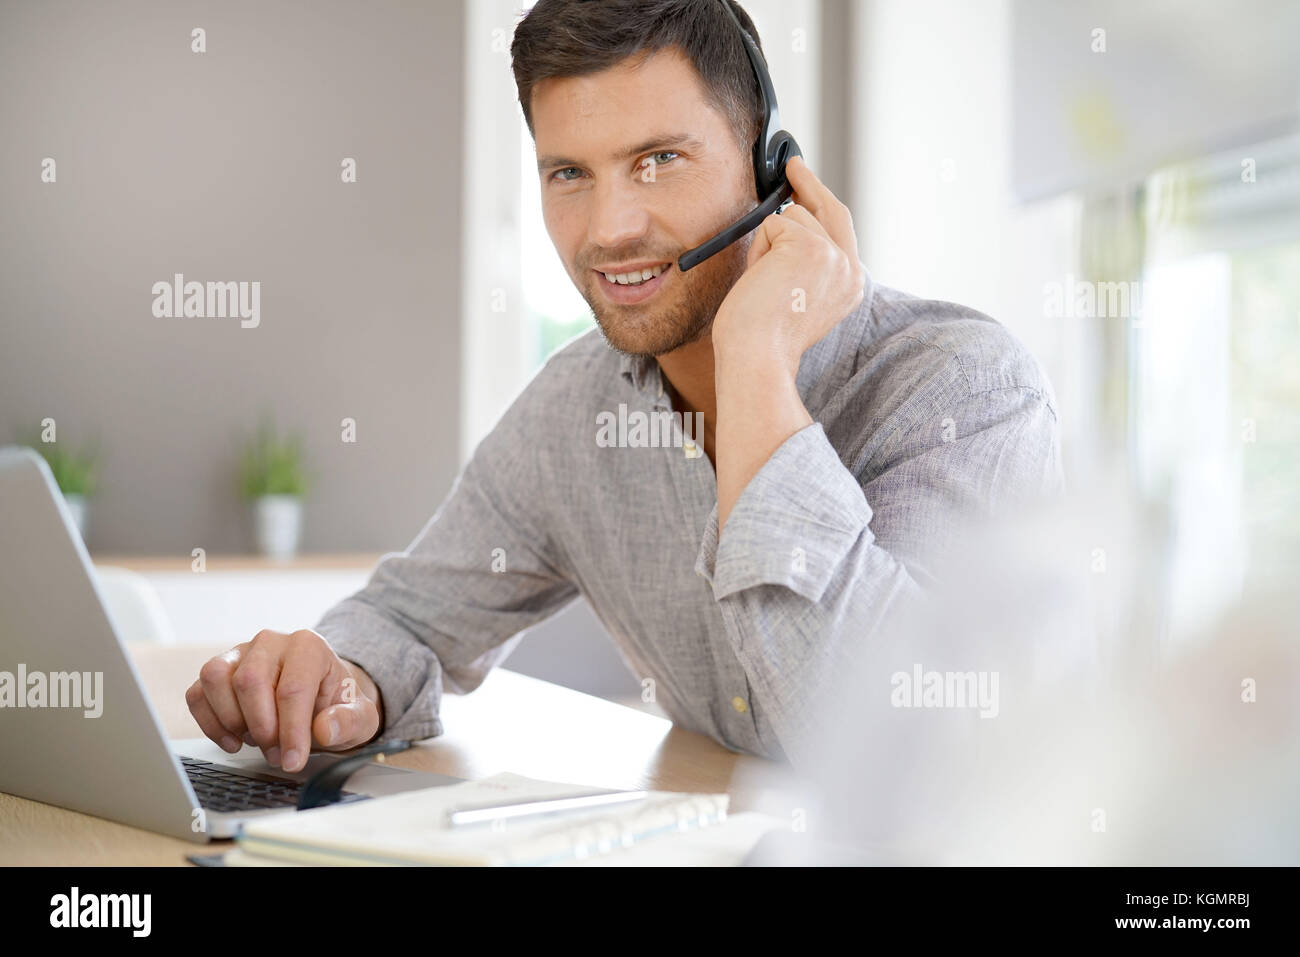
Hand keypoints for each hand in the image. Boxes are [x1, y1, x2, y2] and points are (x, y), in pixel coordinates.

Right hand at [185, 629, 382, 772]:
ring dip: (231, 720)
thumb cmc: (338, 705)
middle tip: (276, 753)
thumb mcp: (360, 717)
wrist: (322, 698)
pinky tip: (233, 741)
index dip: (290, 731)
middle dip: (261, 727)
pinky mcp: (220, 671)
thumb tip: (325, 729)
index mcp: (310, 646)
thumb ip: (349, 722)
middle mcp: (271, 642)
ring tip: (255, 741)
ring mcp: (240, 653)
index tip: (293, 760)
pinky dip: (209, 723)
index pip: (292, 688)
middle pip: (249, 681)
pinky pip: (197, 693)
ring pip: (216, 678)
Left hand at [711, 155, 865, 373]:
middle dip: (809, 183)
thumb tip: (788, 219)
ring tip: (763, 282)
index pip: (841, 229)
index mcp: (849, 285)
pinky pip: (774, 224)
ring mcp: (832, 255)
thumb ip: (803, 263)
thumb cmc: (763, 336)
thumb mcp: (796, 296)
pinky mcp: (809, 246)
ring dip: (767, 244)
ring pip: (792, 217)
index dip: (823, 201)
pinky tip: (760, 278)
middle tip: (792, 165)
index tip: (807, 184)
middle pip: (830, 209)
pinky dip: (759, 248)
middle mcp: (849, 270)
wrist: (758, 356)